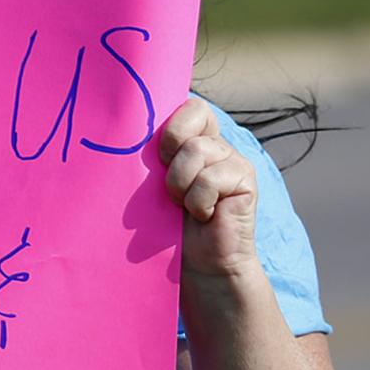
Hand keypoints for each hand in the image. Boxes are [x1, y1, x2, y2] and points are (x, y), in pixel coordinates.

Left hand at [159, 98, 257, 281]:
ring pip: (196, 150)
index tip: (158, 156)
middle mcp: (215, 144)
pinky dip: (198, 202)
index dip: (170, 124)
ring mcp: (233, 159)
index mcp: (193, 140)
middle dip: (171, 149)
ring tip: (183, 206)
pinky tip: (204, 216)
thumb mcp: (152, 187)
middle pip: (194, 112)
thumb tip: (124, 133)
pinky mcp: (245, 178)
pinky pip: (211, 179)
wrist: (198, 266)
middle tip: (169, 185)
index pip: (188, 104)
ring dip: (180, 184)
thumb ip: (150, 159)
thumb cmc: (168, 228)